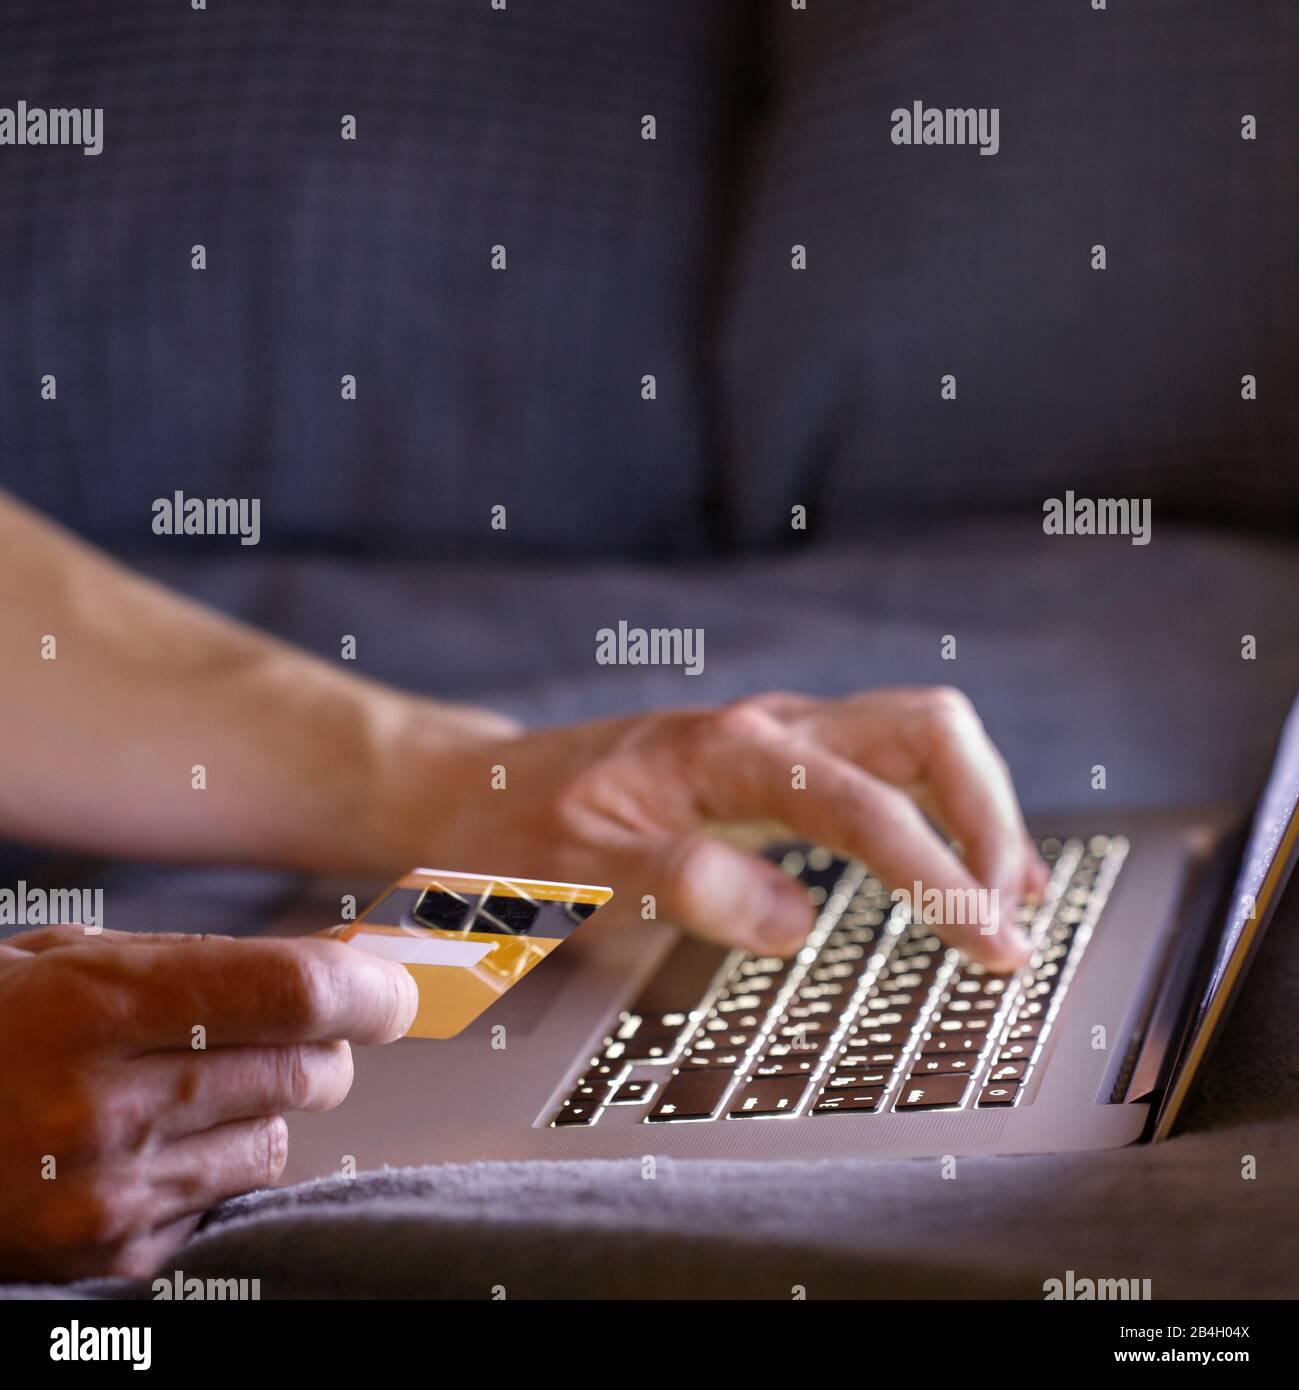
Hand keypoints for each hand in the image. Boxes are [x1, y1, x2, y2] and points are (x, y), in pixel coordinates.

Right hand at [0, 927, 416, 1280]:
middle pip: (305, 1072)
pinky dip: (210, 1170)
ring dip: (257, 1109)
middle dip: (317, 1047)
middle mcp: (104, 1108)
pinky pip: (224, 1203)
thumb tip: (343, 962)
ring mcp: (106, 1198)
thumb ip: (200, 960)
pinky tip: (142, 1148)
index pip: (292, 993)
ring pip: (274, 1142)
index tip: (395, 989)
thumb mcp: (66, 959)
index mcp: (93, 1005)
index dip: (367, 987)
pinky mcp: (107, 1262)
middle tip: (276, 1031)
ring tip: (174, 1090)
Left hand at [401, 687, 1046, 967]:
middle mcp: (766, 728)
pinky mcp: (775, 765)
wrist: (473, 789)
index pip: (865, 804)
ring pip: (918, 739)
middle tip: (1007, 921)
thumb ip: (679, 885)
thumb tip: (795, 919)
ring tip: (1012, 900)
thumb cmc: (514, 833)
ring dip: (978, 809)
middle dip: (989, 817)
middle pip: (925, 732)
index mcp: (725, 750)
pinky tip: (963, 868)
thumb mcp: (574, 872)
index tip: (989, 944)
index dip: (940, 872)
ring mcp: (776, 739)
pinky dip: (942, 810)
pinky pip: (886, 768)